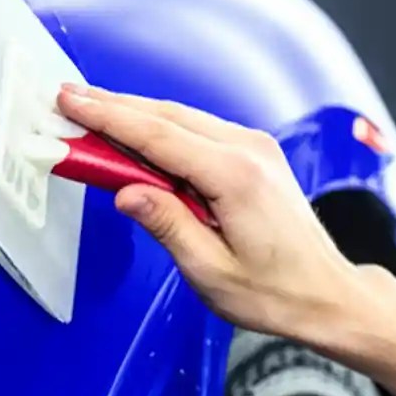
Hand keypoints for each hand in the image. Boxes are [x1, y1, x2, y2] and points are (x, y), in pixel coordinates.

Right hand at [57, 84, 389, 348]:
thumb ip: (167, 225)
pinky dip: (161, 128)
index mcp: (235, 177)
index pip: (156, 136)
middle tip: (67, 100)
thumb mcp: (211, 271)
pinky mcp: (255, 155)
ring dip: (134, 115)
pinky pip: (198, 130)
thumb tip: (126, 193)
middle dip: (112, 107)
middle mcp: (248, 151)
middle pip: (166, 116)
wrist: (328, 295)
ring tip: (90, 113)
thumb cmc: (277, 293)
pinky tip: (135, 134)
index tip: (70, 102)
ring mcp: (255, 148)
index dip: (107, 117)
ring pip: (181, 118)